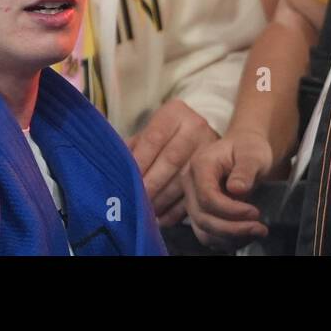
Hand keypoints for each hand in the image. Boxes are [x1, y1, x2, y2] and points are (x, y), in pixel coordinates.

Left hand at [127, 98, 218, 226]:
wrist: (199, 133)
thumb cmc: (164, 136)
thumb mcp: (148, 133)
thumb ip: (132, 148)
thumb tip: (113, 170)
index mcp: (174, 113)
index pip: (154, 138)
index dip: (140, 162)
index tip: (126, 181)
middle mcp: (195, 126)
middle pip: (171, 159)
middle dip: (151, 184)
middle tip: (136, 202)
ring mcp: (209, 147)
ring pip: (184, 178)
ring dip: (163, 199)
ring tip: (147, 213)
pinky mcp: (217, 169)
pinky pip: (195, 191)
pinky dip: (176, 210)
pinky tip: (162, 218)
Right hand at [181, 129, 271, 250]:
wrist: (244, 149)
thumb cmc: (248, 148)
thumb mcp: (253, 154)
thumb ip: (245, 169)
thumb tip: (236, 189)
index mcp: (200, 165)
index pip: (207, 197)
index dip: (230, 210)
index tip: (255, 212)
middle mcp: (190, 184)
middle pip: (202, 217)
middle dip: (233, 228)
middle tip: (260, 228)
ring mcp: (192, 200)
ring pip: (203, 231)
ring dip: (230, 237)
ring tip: (256, 232)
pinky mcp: (199, 212)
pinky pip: (207, 234)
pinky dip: (227, 240)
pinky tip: (246, 235)